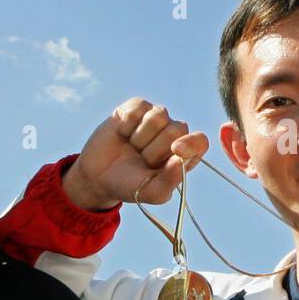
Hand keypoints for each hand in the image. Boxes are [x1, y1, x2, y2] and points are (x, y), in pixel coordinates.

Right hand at [62, 99, 208, 210]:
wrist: (99, 177)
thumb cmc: (131, 185)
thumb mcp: (152, 192)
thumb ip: (171, 179)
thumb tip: (180, 159)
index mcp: (185, 154)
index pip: (200, 141)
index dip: (191, 143)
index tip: (176, 150)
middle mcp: (174, 134)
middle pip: (177, 129)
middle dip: (155, 149)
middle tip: (143, 160)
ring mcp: (155, 119)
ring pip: (159, 116)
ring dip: (141, 137)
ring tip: (133, 147)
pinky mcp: (136, 108)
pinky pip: (139, 107)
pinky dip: (127, 124)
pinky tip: (123, 134)